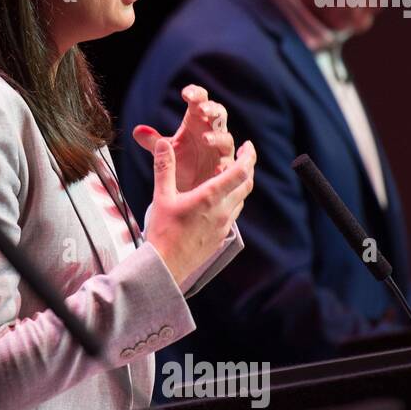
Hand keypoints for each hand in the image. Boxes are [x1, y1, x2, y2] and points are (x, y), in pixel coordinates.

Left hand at [132, 84, 234, 192]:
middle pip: (219, 115)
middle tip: (203, 109)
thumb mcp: (166, 151)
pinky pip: (229, 165)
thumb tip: (137, 131)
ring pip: (226, 138)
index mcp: (197, 122)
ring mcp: (221, 150)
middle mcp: (213, 132)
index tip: (185, 94)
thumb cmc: (181, 164)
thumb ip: (153, 142)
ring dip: (217, 137)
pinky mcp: (226, 168)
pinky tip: (219, 169)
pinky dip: (225, 166)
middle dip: (212, 110)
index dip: (196, 95)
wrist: (188, 189)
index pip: (200, 102)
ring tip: (206, 139)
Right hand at [143, 137, 254, 287]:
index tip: (248, 146)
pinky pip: (233, 214)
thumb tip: (165, 144)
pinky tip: (221, 201)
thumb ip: (165, 167)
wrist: (166, 265)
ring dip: (241, 185)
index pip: (240, 172)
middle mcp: (223, 211)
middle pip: (246, 185)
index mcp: (210, 197)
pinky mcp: (220, 236)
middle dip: (249, 168)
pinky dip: (233, 201)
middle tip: (245, 156)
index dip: (249, 156)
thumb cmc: (163, 232)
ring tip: (232, 176)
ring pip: (241, 200)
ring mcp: (224, 225)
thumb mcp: (161, 196)